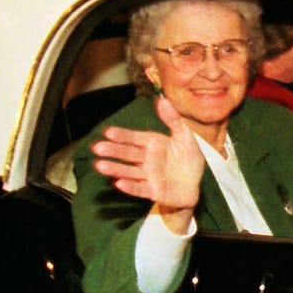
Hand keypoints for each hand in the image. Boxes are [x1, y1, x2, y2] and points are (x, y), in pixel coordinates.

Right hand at [91, 96, 203, 230]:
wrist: (195, 184)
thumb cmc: (188, 158)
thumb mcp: (185, 136)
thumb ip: (173, 119)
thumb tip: (162, 100)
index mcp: (153, 144)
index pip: (135, 138)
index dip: (122, 136)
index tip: (108, 132)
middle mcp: (148, 159)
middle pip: (128, 154)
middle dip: (114, 151)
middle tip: (97, 148)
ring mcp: (149, 176)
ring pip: (130, 172)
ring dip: (115, 169)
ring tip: (99, 166)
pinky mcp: (154, 192)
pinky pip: (141, 189)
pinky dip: (130, 187)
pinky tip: (118, 184)